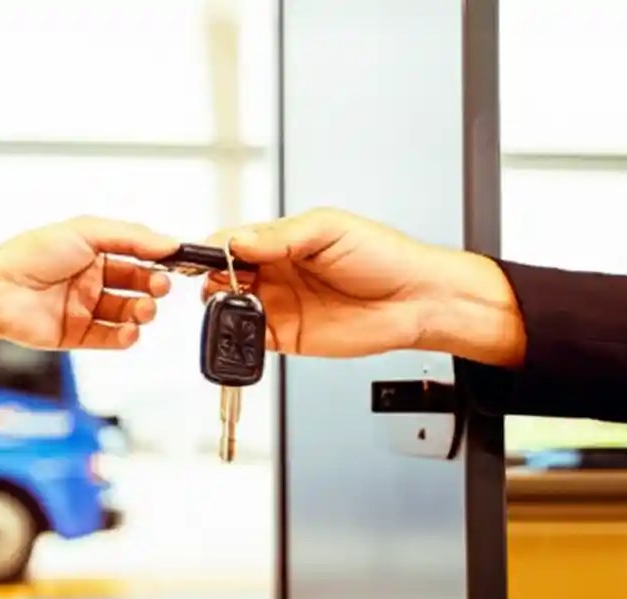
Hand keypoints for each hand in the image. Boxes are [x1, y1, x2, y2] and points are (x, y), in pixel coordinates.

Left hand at [0, 216, 178, 349]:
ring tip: (145, 310)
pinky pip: (109, 339)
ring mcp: (82, 308)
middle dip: (152, 287)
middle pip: (134, 286)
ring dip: (141, 312)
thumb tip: (168, 243)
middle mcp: (88, 279)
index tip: (177, 264)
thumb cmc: (32, 254)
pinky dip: (125, 337)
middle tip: (161, 287)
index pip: (135, 255)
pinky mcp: (75, 335)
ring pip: (126, 314)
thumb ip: (131, 236)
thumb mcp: (86, 231)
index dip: (156, 260)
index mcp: (91, 251)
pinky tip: (130, 331)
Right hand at [202, 207, 525, 365]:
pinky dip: (240, 338)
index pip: (231, 241)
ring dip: (223, 308)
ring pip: (230, 308)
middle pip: (222, 275)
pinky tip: (246, 329)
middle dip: (213, 279)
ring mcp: (278, 305)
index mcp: (280, 241)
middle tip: (223, 283)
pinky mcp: (286, 337)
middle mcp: (274, 272)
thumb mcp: (329, 229)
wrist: (418, 301)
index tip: (208, 255)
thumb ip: (280, 236)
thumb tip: (238, 240)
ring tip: (237, 305)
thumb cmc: (385, 257)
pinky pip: (251, 340)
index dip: (213, 248)